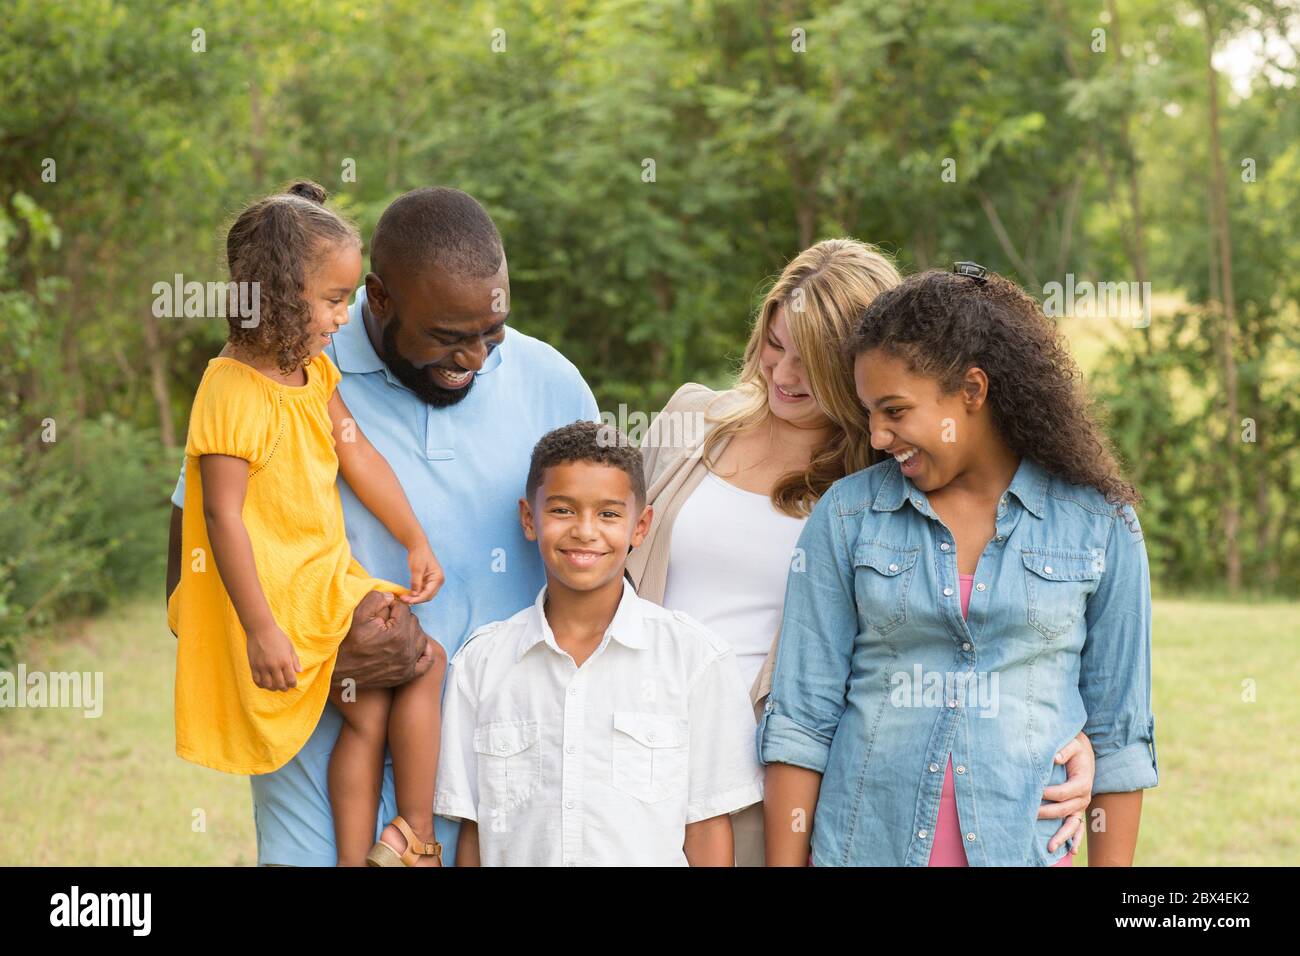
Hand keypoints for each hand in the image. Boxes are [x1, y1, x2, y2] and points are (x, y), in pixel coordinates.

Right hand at [247, 623, 301, 690]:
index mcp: (285, 660)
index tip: (293, 684)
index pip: (291, 679)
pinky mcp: (253, 666)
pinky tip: (265, 683)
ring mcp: (263, 666)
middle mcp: (274, 665)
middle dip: (284, 688)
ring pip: (268, 685)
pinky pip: (257, 681)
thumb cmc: (277, 636)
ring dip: (273, 688)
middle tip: (285, 687)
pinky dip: (261, 685)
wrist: (260, 629)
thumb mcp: (290, 647)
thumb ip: (295, 660)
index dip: (293, 684)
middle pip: (280, 684)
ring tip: (275, 687)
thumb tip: (299, 671)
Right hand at [333, 590, 443, 689]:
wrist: (335, 669)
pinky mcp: (405, 676)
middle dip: (402, 618)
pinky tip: (414, 646)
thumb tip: (392, 598)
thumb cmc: (345, 640)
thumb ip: (378, 598)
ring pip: (421, 639)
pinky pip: (426, 662)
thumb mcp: (357, 613)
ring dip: (411, 632)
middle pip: (414, 623)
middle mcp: (406, 651)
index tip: (382, 610)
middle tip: (386, 621)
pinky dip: (424, 652)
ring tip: (396, 631)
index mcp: (397, 634)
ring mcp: (407, 665)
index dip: (392, 606)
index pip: (404, 609)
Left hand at [403, 542, 443, 603]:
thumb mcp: (416, 569)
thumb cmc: (419, 555)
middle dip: (416, 600)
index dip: (417, 599)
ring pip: (425, 595)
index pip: (428, 594)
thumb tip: (414, 595)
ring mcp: (434, 582)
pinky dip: (416, 594)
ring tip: (404, 598)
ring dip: (415, 598)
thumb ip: (416, 583)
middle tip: (403, 600)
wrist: (419, 546)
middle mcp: (438, 582)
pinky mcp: (428, 581)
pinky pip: (423, 591)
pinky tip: (407, 594)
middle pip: (428, 596)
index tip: (406, 600)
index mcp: (438, 578)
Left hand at [1038, 730, 1094, 853]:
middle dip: (1047, 814)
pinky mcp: (1077, 809)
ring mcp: (1081, 805)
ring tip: (1050, 848)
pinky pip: (1078, 827)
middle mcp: (1084, 797)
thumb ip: (1065, 750)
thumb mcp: (1072, 743)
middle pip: (1064, 810)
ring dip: (1061, 836)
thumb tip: (1055, 758)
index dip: (1049, 794)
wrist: (1084, 752)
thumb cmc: (1075, 747)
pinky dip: (1075, 839)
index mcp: (1083, 782)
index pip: (1063, 792)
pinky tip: (1070, 851)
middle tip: (1030, 815)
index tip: (1035, 792)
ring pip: (1072, 824)